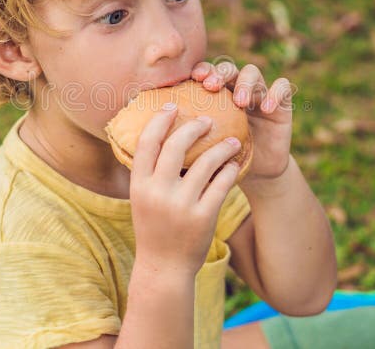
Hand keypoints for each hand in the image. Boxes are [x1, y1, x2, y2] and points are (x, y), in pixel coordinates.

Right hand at [130, 105, 241, 274]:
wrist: (163, 269)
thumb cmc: (154, 229)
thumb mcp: (142, 199)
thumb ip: (148, 173)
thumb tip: (160, 137)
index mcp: (139, 186)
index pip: (147, 143)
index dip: (159, 120)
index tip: (172, 105)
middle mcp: (158, 193)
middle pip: (176, 146)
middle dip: (194, 127)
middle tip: (208, 120)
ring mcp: (181, 205)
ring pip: (205, 163)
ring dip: (221, 148)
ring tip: (233, 142)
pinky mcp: (203, 217)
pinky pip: (222, 184)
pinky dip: (230, 171)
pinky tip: (235, 165)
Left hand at [192, 60, 293, 180]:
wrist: (257, 173)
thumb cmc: (224, 159)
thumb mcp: (203, 148)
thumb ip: (184, 137)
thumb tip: (153, 138)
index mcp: (216, 95)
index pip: (208, 73)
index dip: (202, 70)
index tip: (193, 78)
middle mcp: (236, 90)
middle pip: (229, 68)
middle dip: (220, 72)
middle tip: (211, 85)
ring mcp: (259, 95)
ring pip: (253, 72)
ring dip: (245, 83)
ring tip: (239, 101)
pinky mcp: (281, 105)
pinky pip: (282, 88)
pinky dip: (275, 93)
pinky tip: (266, 108)